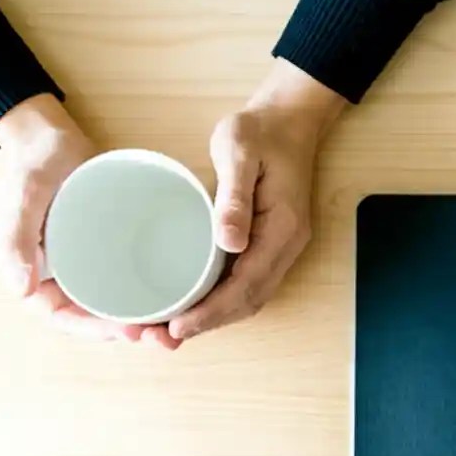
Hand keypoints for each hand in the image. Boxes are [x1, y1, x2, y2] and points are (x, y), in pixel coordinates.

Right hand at [0, 95, 176, 347]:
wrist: (50, 135)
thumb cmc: (33, 161)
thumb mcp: (24, 195)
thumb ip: (16, 238)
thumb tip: (24, 291)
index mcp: (34, 272)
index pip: (64, 316)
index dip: (95, 331)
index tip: (128, 333)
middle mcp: (62, 275)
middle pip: (95, 317)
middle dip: (129, 333)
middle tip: (165, 338)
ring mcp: (88, 264)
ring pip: (117, 303)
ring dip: (147, 320)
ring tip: (179, 328)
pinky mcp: (110, 249)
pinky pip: (130, 279)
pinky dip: (154, 293)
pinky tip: (183, 297)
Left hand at [169, 59, 345, 339]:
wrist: (290, 119)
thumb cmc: (260, 131)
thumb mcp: (239, 152)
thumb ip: (234, 197)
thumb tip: (228, 244)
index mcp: (282, 229)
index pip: (247, 285)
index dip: (213, 311)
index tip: (178, 326)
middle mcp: (287, 246)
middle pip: (250, 301)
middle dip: (211, 323)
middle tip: (166, 336)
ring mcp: (282, 246)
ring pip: (251, 296)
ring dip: (218, 316)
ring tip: (176, 327)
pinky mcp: (271, 242)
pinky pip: (250, 281)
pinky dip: (224, 299)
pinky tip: (197, 300)